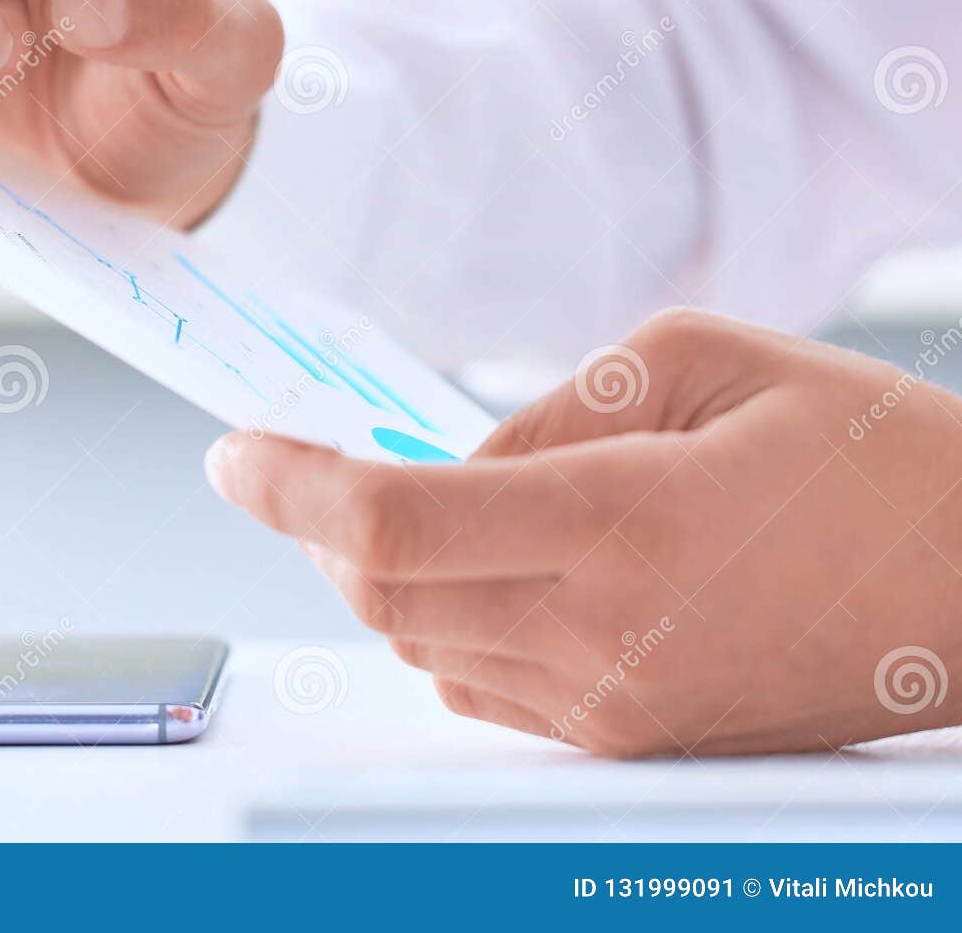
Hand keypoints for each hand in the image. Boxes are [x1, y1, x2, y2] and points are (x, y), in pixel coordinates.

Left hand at [205, 308, 961, 755]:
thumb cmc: (864, 453)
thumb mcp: (703, 362)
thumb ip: (548, 411)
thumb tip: (449, 465)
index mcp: (625, 522)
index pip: (394, 521)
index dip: (290, 486)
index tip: (234, 454)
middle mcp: (606, 634)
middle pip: (382, 592)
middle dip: (319, 524)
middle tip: (303, 464)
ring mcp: (616, 705)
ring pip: (420, 642)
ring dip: (381, 571)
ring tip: (415, 502)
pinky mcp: (632, 737)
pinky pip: (481, 686)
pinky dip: (444, 619)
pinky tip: (487, 566)